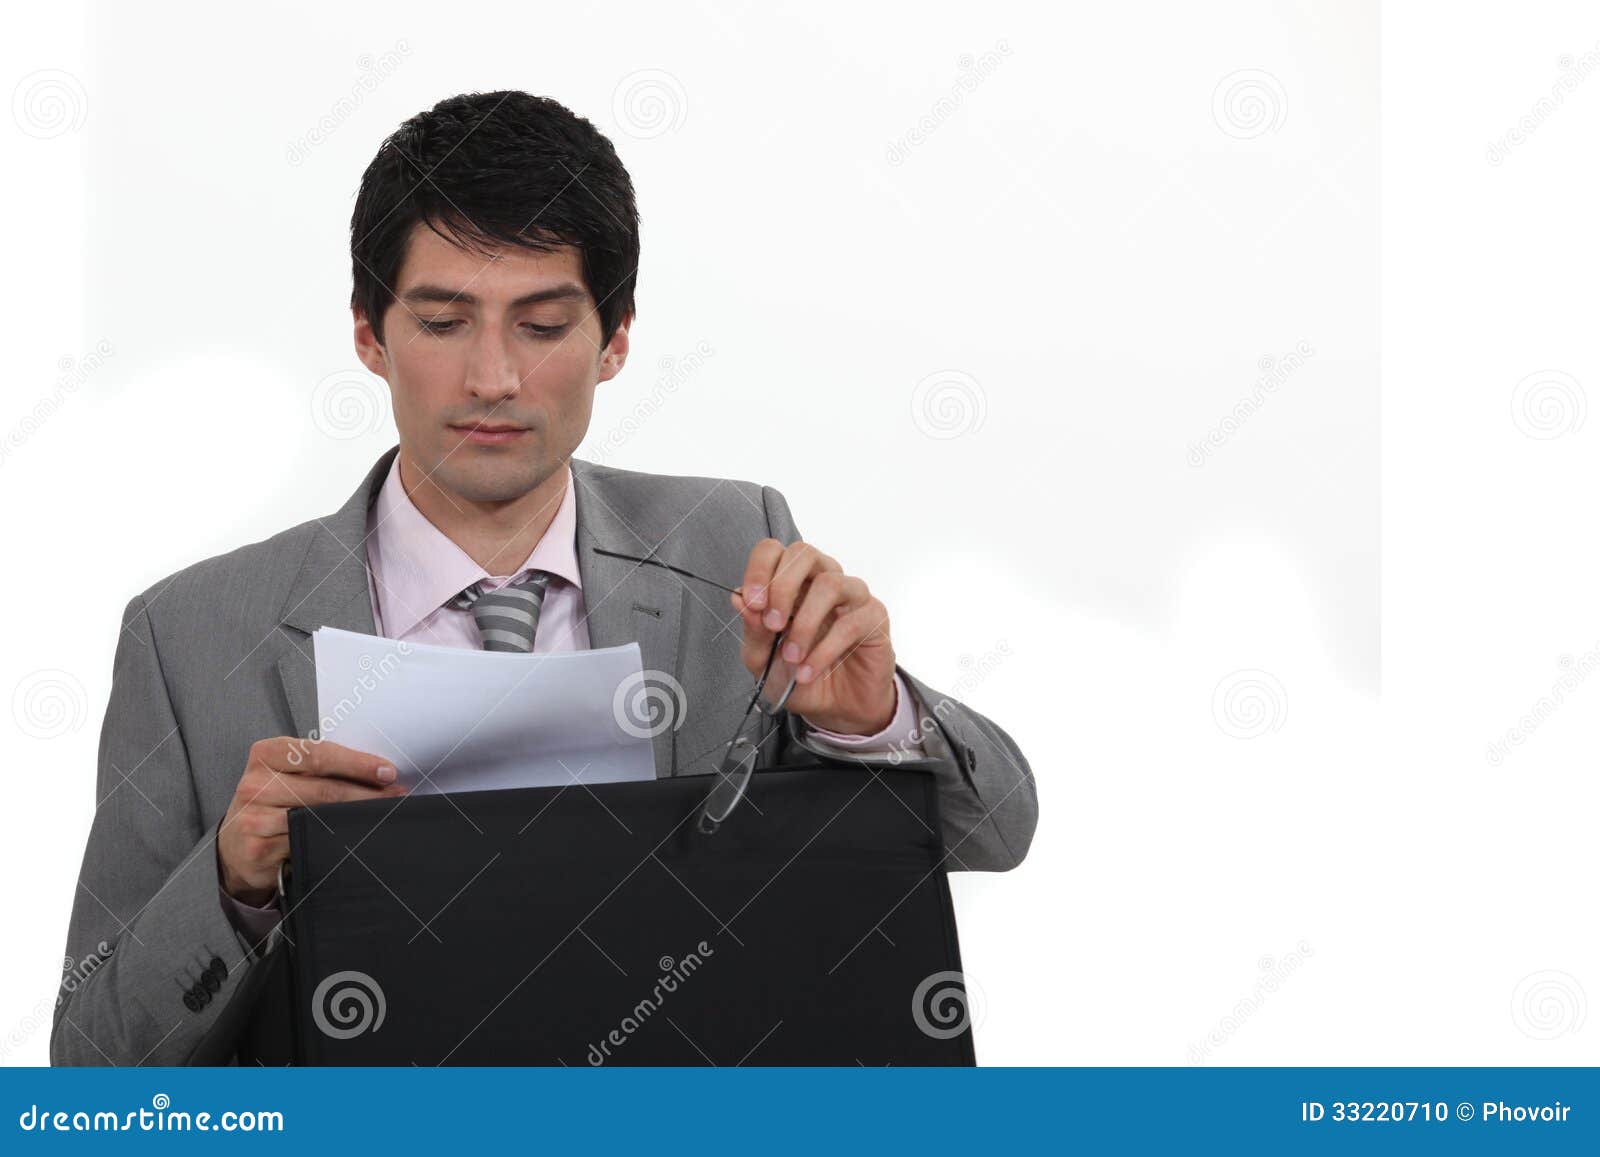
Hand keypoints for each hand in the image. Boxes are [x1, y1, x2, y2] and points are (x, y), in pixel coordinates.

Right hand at [217, 737, 407, 904]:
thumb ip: (321, 767)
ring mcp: (254, 817)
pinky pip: (306, 842)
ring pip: (318, 817)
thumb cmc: (274, 802)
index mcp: (267, 754)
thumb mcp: (289, 775)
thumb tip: (378, 770)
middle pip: (324, 788)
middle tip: (396, 796)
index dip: (357, 763)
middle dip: (366, 793)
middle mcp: (255, 783)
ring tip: (380, 816)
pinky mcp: (258, 847)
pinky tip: (352, 838)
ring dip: (356, 818)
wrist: (237, 844)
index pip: (319, 754)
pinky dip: (334, 841)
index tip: (387, 771)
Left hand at [730, 539, 896, 735]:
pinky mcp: (874, 617)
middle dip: (782, 587)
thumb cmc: (798, 675)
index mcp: (791, 582)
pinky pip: (850, 622)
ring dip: (804, 623)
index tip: (753, 602)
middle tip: (773, 624)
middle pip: (803, 553)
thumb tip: (738, 599)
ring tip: (791, 657)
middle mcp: (822, 579)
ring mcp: (851, 595)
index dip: (759, 569)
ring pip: (830, 583)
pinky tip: (808, 672)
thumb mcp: (763, 660)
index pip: (774, 551)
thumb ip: (753, 630)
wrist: (836, 707)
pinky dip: (824, 650)